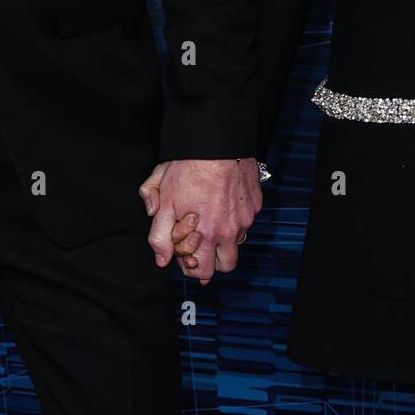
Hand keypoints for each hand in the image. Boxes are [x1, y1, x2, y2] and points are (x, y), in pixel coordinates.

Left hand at [146, 158, 261, 283]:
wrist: (216, 143)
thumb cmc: (189, 168)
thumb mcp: (164, 200)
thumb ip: (159, 235)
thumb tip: (162, 258)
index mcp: (207, 234)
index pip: (204, 271)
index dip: (192, 266)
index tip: (187, 255)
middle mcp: (230, 231)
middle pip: (226, 265)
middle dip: (213, 261)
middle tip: (202, 246)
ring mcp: (245, 218)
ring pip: (238, 243)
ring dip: (226, 239)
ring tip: (212, 221)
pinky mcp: (255, 204)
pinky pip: (247, 220)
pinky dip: (236, 218)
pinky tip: (224, 202)